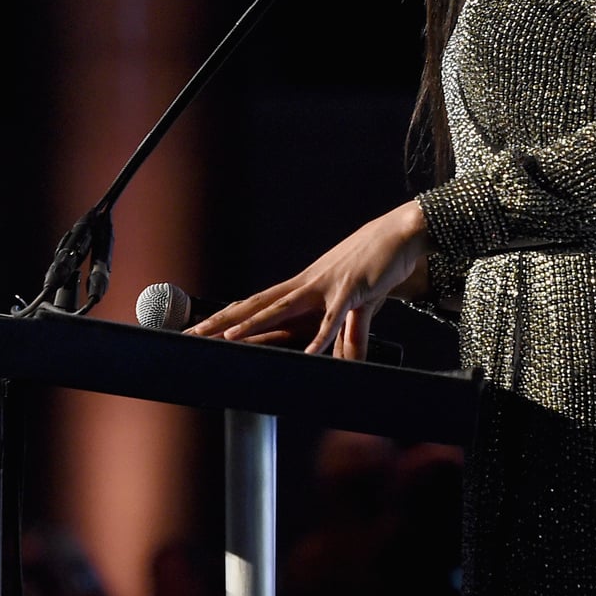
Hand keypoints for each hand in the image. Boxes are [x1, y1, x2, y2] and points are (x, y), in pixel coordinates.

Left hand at [185, 201, 431, 357]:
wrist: (401, 233)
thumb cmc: (376, 266)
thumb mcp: (359, 307)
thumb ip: (349, 336)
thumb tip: (343, 362)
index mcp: (303, 287)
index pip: (258, 303)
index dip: (229, 315)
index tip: (202, 326)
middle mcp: (307, 284)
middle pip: (258, 305)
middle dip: (225, 320)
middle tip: (194, 333)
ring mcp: (326, 285)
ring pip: (283, 308)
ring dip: (257, 324)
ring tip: (229, 338)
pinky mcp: (352, 290)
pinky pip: (334, 317)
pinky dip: (322, 334)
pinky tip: (310, 351)